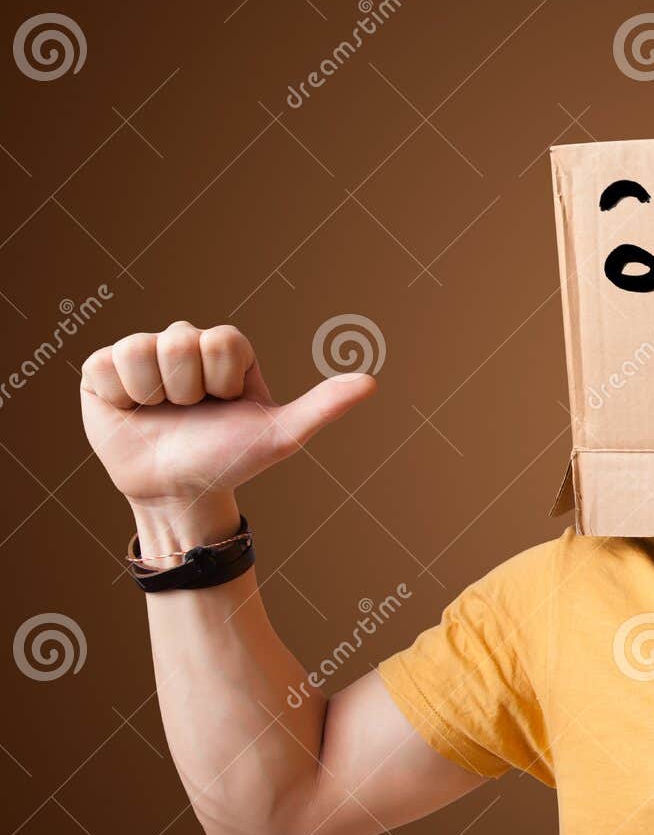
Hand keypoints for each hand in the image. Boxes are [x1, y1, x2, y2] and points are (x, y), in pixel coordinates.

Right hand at [80, 322, 374, 537]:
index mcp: (227, 349)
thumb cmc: (230, 461)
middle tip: (191, 413)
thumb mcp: (280, 436)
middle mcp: (186, 344)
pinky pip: (105, 364)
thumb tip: (370, 382)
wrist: (179, 493)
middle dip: (188, 390)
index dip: (222, 380)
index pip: (222, 340)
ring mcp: (143, 353)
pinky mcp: (103, 369)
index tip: (225, 405)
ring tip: (162, 414)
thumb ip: (323, 407)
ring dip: (152, 394)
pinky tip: (132, 412)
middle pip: (180, 341)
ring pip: (139, 349)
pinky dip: (119, 396)